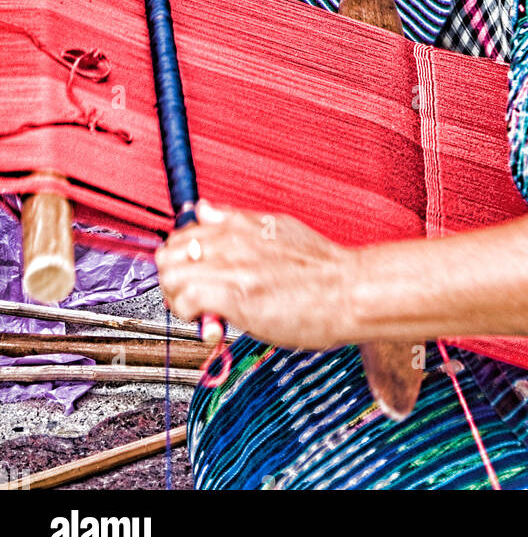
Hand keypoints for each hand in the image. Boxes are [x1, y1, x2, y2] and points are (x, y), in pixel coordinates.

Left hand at [156, 202, 353, 348]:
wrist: (350, 291)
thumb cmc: (321, 268)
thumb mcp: (276, 228)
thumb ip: (235, 220)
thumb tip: (204, 209)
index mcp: (240, 224)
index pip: (182, 234)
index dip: (181, 261)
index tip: (194, 279)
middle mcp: (231, 240)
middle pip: (168, 255)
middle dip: (174, 280)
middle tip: (195, 299)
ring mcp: (233, 267)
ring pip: (171, 278)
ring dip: (180, 301)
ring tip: (204, 314)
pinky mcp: (237, 295)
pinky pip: (188, 300)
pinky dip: (192, 317)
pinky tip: (214, 326)